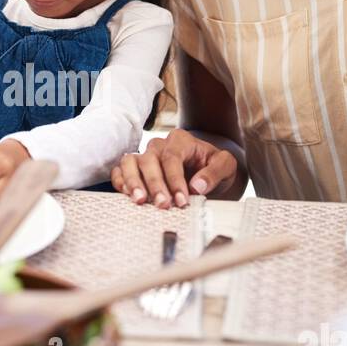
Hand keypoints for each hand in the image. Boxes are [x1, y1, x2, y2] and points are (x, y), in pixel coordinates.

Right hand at [111, 129, 237, 208]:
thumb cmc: (214, 167)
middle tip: (163, 205)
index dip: (175, 180)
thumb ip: (215, 172)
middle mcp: (159, 145)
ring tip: (140, 201)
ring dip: (133, 182)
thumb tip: (197, 185)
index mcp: (181, 140)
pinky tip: (128, 196)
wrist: (207, 172)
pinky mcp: (135, 168)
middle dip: (155, 184)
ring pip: (130, 162)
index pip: (172, 157)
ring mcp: (145, 155)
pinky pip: (120, 170)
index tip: (181, 200)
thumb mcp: (226, 166)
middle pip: (149, 160)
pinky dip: (121, 182)